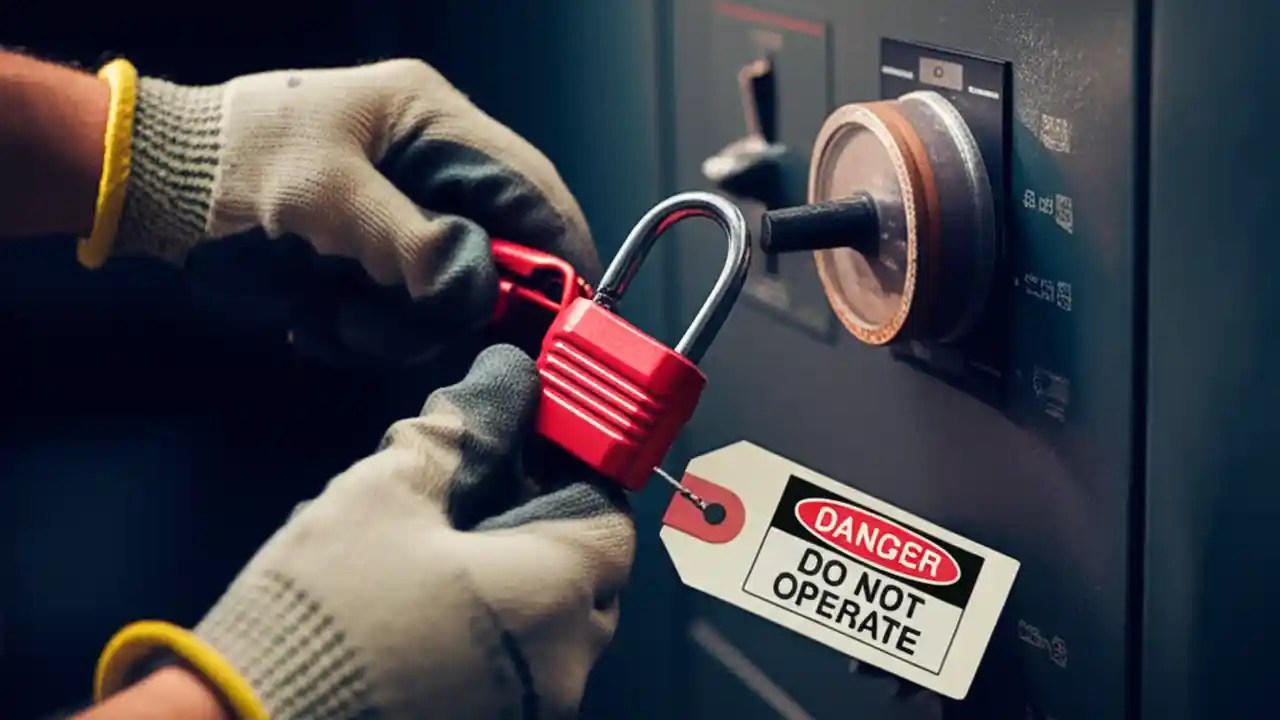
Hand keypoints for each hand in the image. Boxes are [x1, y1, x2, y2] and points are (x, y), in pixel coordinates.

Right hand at [94, 344, 634, 719]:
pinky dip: (493, 639)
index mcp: (552, 594)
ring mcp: (527, 711)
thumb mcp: (386, 491)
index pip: (611, 524)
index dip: (576, 482)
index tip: (533, 460)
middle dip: (548, 536)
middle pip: (589, 581)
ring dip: (519, 590)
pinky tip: (427, 615)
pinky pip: (516, 676)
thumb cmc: (326, 606)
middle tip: (482, 506)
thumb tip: (501, 382)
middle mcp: (561, 666)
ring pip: (553, 635)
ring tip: (444, 560)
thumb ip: (460, 432)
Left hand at [115, 59, 599, 361]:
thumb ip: (411, 244)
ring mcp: (403, 213)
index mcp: (430, 121)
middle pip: (495, 251)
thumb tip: (476, 290)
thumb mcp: (326, 199)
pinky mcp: (375, 255)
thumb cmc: (232, 168)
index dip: (558, 252)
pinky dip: (366, 331)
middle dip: (453, 304)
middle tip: (411, 328)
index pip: (530, 187)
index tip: (568, 313)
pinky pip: (403, 311)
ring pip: (447, 295)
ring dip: (397, 326)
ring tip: (334, 319)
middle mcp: (429, 166)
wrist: (153, 187)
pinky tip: (317, 321)